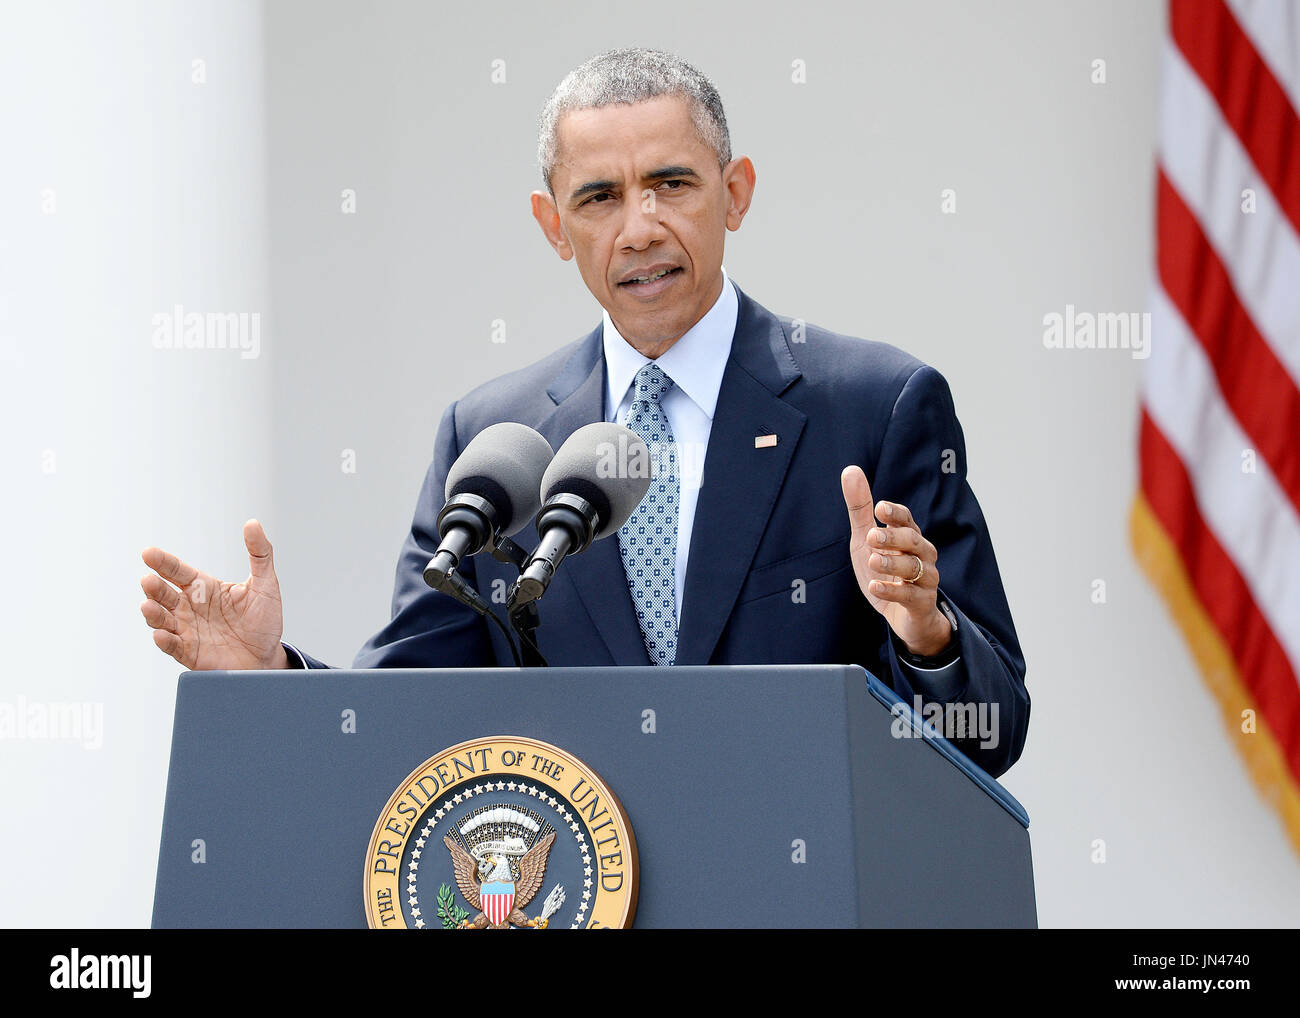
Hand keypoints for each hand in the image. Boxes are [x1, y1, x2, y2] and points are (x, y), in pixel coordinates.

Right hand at [140, 519, 287, 669]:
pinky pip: (172, 646)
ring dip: (153, 614)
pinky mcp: (189, 653)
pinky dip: (165, 641)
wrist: (267, 658)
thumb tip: (253, 523)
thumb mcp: (265, 584)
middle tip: (148, 580)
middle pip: (164, 594)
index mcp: (203, 588)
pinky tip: (160, 635)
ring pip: (162, 620)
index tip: (148, 553)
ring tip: (148, 606)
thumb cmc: (264, 621)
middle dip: (154, 588)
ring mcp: (187, 631)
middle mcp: (190, 608)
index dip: (163, 562)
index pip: (178, 571)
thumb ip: (260, 554)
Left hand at [841, 465, 951, 656]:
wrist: (903, 617)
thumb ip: (860, 509)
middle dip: (894, 537)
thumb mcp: (866, 539)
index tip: (880, 507)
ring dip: (893, 563)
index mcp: (908, 537)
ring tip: (871, 560)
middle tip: (872, 536)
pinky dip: (894, 591)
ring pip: (916, 567)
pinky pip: (912, 596)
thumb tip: (850, 469)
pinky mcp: (922, 604)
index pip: (906, 520)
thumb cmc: (886, 571)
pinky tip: (875, 586)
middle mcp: (922, 555)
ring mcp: (925, 580)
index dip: (895, 513)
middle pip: (914, 540)